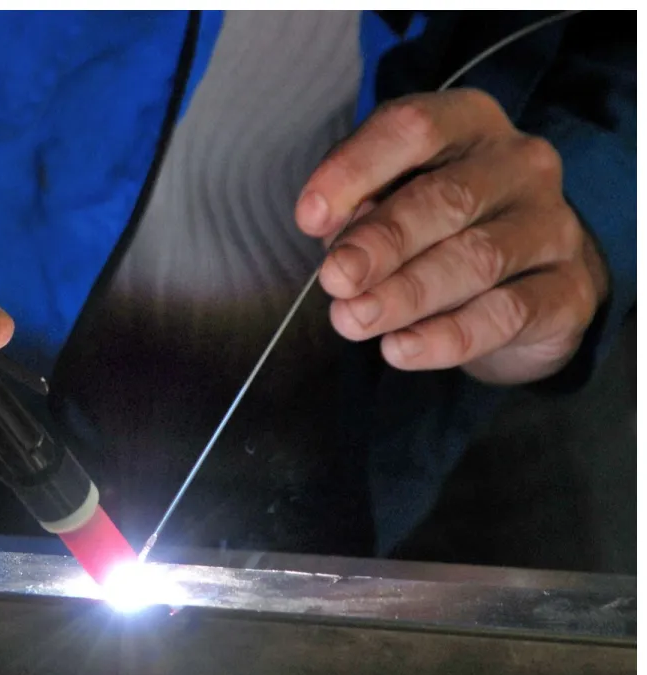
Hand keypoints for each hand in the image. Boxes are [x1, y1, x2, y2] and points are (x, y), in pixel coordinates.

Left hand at [296, 89, 607, 384]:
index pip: (412, 128)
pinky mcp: (568, 290)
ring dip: (406, 294)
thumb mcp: (392, 203)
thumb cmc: (439, 231)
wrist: (528, 285)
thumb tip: (328, 230)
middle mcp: (519, 164)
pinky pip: (506, 314)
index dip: (355, 170)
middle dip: (381, 243)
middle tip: (335, 281)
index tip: (309, 218)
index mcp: (467, 124)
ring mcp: (552, 225)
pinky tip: (401, 348)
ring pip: (475, 259)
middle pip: (445, 198)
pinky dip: (448, 336)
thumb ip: (360, 208)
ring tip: (354, 320)